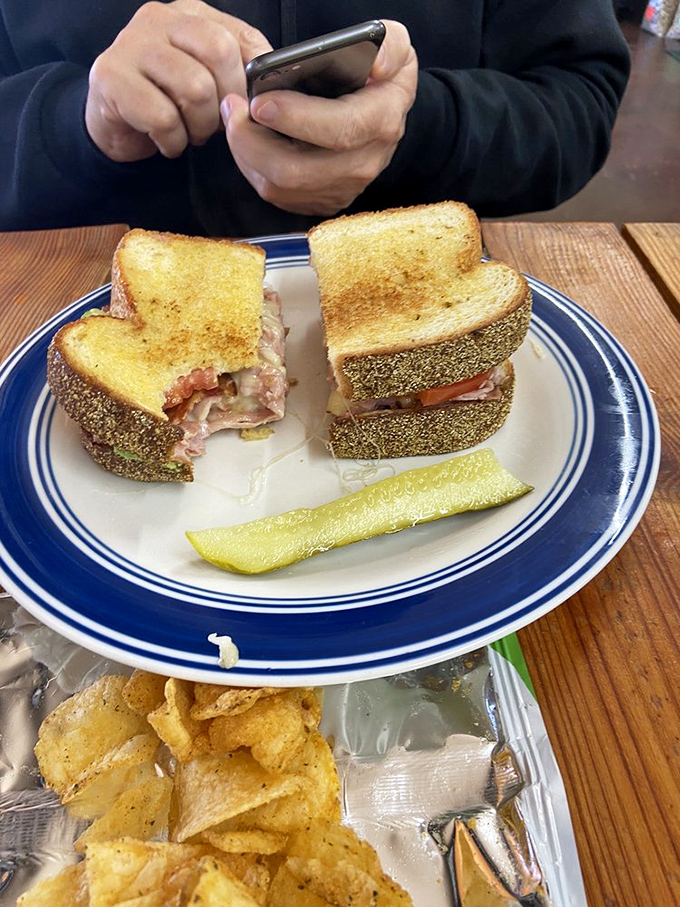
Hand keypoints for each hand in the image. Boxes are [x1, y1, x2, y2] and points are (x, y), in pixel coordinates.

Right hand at [85, 0, 270, 161]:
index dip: (250, 82)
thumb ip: (240, 70)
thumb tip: (273, 81)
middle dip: (227, 103)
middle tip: (216, 125)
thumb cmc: (167, 101)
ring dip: (201, 126)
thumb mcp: (209, 79)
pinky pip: (163, 117)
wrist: (113, 122)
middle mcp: (159, 19)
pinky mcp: (110, 76)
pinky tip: (168, 142)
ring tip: (190, 133)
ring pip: (195, 88)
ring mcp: (131, 43)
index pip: (239, 38)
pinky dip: (174, 141)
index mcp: (190, 15)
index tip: (246, 109)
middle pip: (219, 52)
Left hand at [221, 20, 417, 215]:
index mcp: (381, 122)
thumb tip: (373, 66)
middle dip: (253, 141)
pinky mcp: (323, 201)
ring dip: (247, 154)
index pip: (337, 130)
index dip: (294, 118)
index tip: (260, 102)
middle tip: (233, 108)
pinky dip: (254, 168)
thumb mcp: (394, 48)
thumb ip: (388, 47)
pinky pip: (277, 194)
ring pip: (280, 186)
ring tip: (234, 120)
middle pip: (296, 171)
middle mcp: (363, 163)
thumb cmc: (379, 78)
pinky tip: (248, 142)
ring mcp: (342, 188)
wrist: (384, 116)